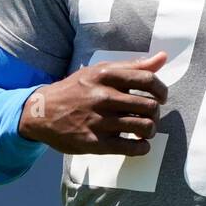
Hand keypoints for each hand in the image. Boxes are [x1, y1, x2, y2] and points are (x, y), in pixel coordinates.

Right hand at [18, 51, 168, 155]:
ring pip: (144, 127)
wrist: (42, 112)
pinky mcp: (95, 143)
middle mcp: (104, 96)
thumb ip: (132, 66)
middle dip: (156, 113)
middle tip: (150, 116)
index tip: (161, 97)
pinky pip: (130, 148)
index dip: (161, 90)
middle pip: (150, 106)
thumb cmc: (76, 89)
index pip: (148, 80)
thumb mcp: (100, 71)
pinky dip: (142, 148)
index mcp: (106, 75)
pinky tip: (139, 145)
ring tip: (144, 130)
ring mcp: (99, 121)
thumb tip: (163, 57)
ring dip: (151, 131)